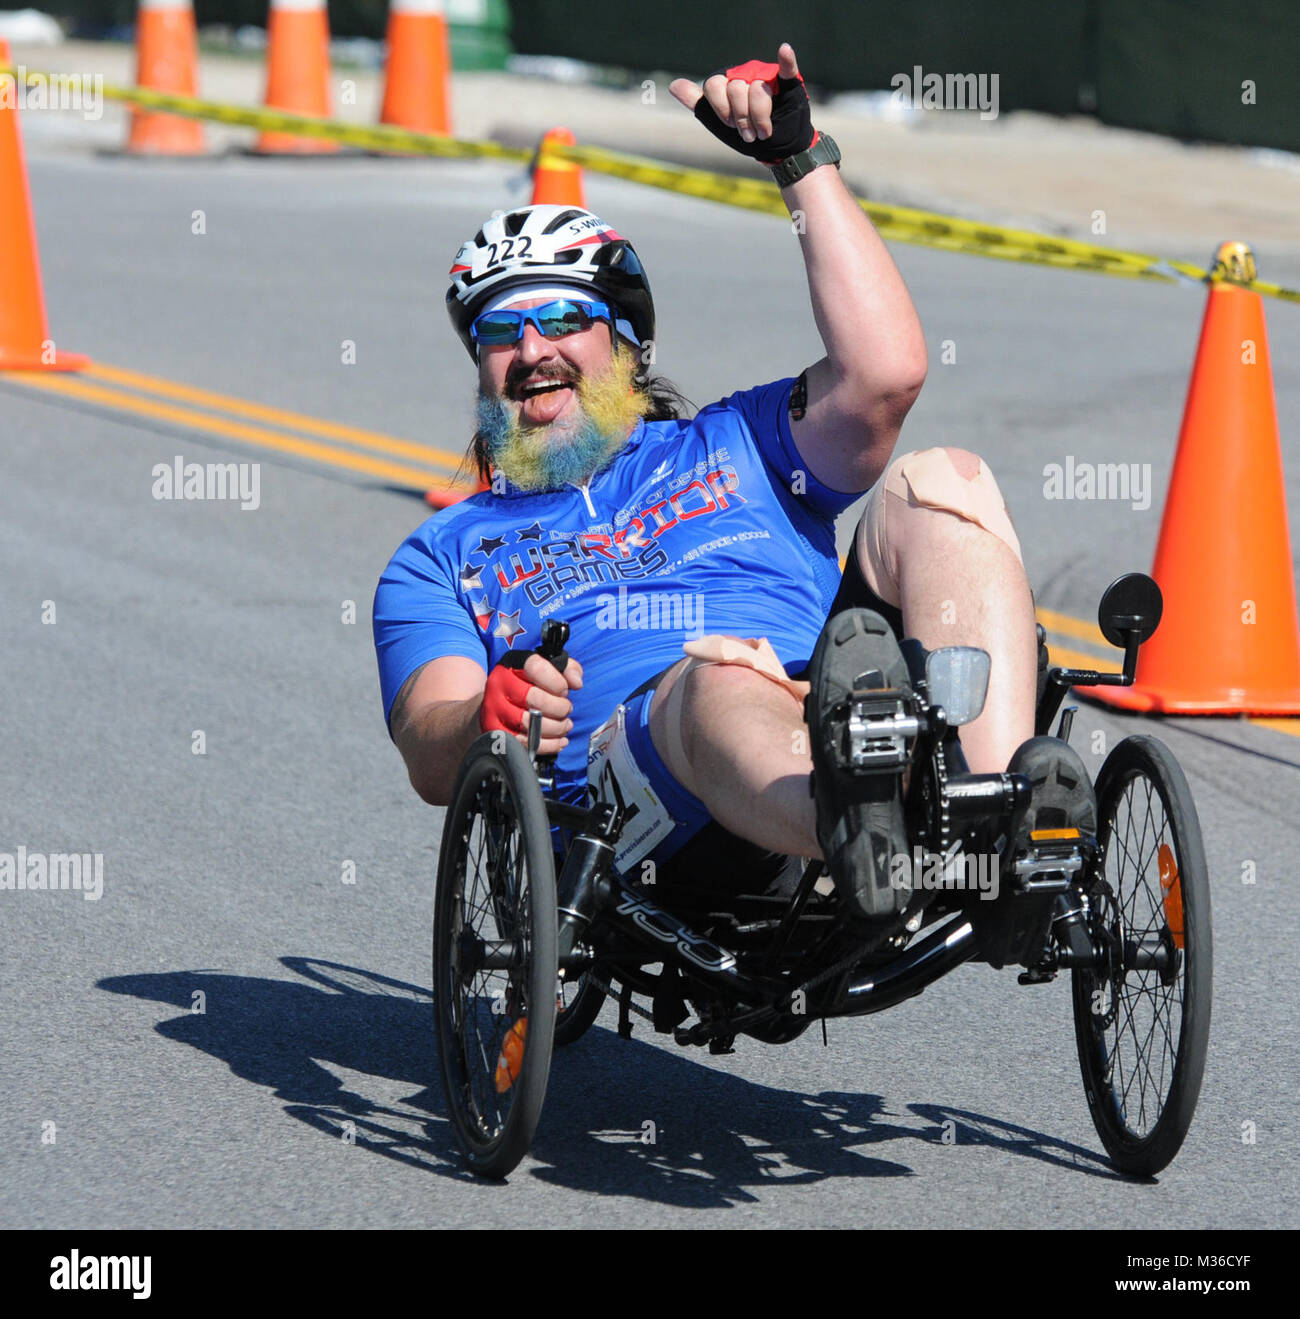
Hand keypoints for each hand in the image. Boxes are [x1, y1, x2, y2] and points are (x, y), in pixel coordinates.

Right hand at [479, 649, 583, 755]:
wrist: (498, 700)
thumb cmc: (529, 684)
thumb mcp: (550, 669)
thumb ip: (568, 669)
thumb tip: (576, 683)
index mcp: (514, 664)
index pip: (536, 668)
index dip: (557, 682)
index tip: (564, 690)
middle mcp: (500, 684)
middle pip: (534, 698)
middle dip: (559, 707)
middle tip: (567, 709)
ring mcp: (495, 708)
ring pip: (529, 723)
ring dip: (555, 727)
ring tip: (565, 725)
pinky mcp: (496, 730)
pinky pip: (524, 742)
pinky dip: (548, 745)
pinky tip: (559, 741)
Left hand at [669, 42, 812, 161]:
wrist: (774, 149)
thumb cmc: (746, 134)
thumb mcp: (716, 122)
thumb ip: (696, 102)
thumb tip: (673, 85)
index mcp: (726, 81)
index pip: (714, 86)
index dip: (721, 110)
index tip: (729, 126)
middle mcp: (745, 74)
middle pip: (735, 89)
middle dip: (742, 118)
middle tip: (749, 134)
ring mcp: (766, 76)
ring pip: (758, 89)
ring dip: (760, 116)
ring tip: (764, 132)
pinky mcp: (787, 83)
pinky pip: (786, 68)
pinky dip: (786, 59)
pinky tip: (784, 51)